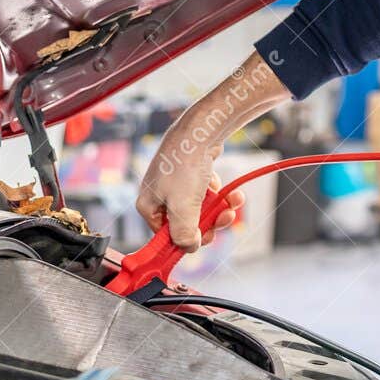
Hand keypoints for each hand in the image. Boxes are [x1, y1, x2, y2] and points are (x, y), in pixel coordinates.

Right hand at [136, 136, 241, 252]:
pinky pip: (206, 193)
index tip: (204, 241)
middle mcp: (160, 195)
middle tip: (224, 219)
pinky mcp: (191, 175)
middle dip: (208, 222)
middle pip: (186, 222)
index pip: (165, 235)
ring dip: (219, 208)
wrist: (200, 131)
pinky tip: (227, 190)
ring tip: (232, 203)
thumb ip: (184, 233)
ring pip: (200, 208)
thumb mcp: (182, 207)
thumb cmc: (184, 165)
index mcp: (148, 206)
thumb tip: (189, 247)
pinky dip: (218, 193)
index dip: (186, 240)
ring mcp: (176, 184)